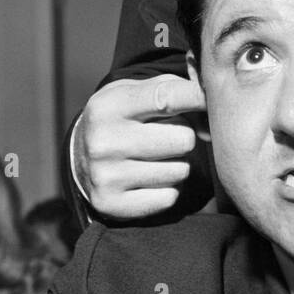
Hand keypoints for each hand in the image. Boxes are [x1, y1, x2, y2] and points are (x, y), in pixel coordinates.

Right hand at [72, 74, 206, 217]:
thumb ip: (176, 90)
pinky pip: (169, 197)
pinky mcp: (111, 204)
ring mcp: (105, 175)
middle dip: (184, 137)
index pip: (168, 98)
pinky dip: (167, 189)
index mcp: (110, 105)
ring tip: (156, 157)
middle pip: (184, 139)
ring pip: (180, 171)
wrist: (81, 153)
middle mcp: (103, 141)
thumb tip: (211, 114)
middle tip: (166, 136)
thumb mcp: (139, 91)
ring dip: (177, 164)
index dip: (198, 98)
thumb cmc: (125, 116)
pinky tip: (149, 178)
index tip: (211, 101)